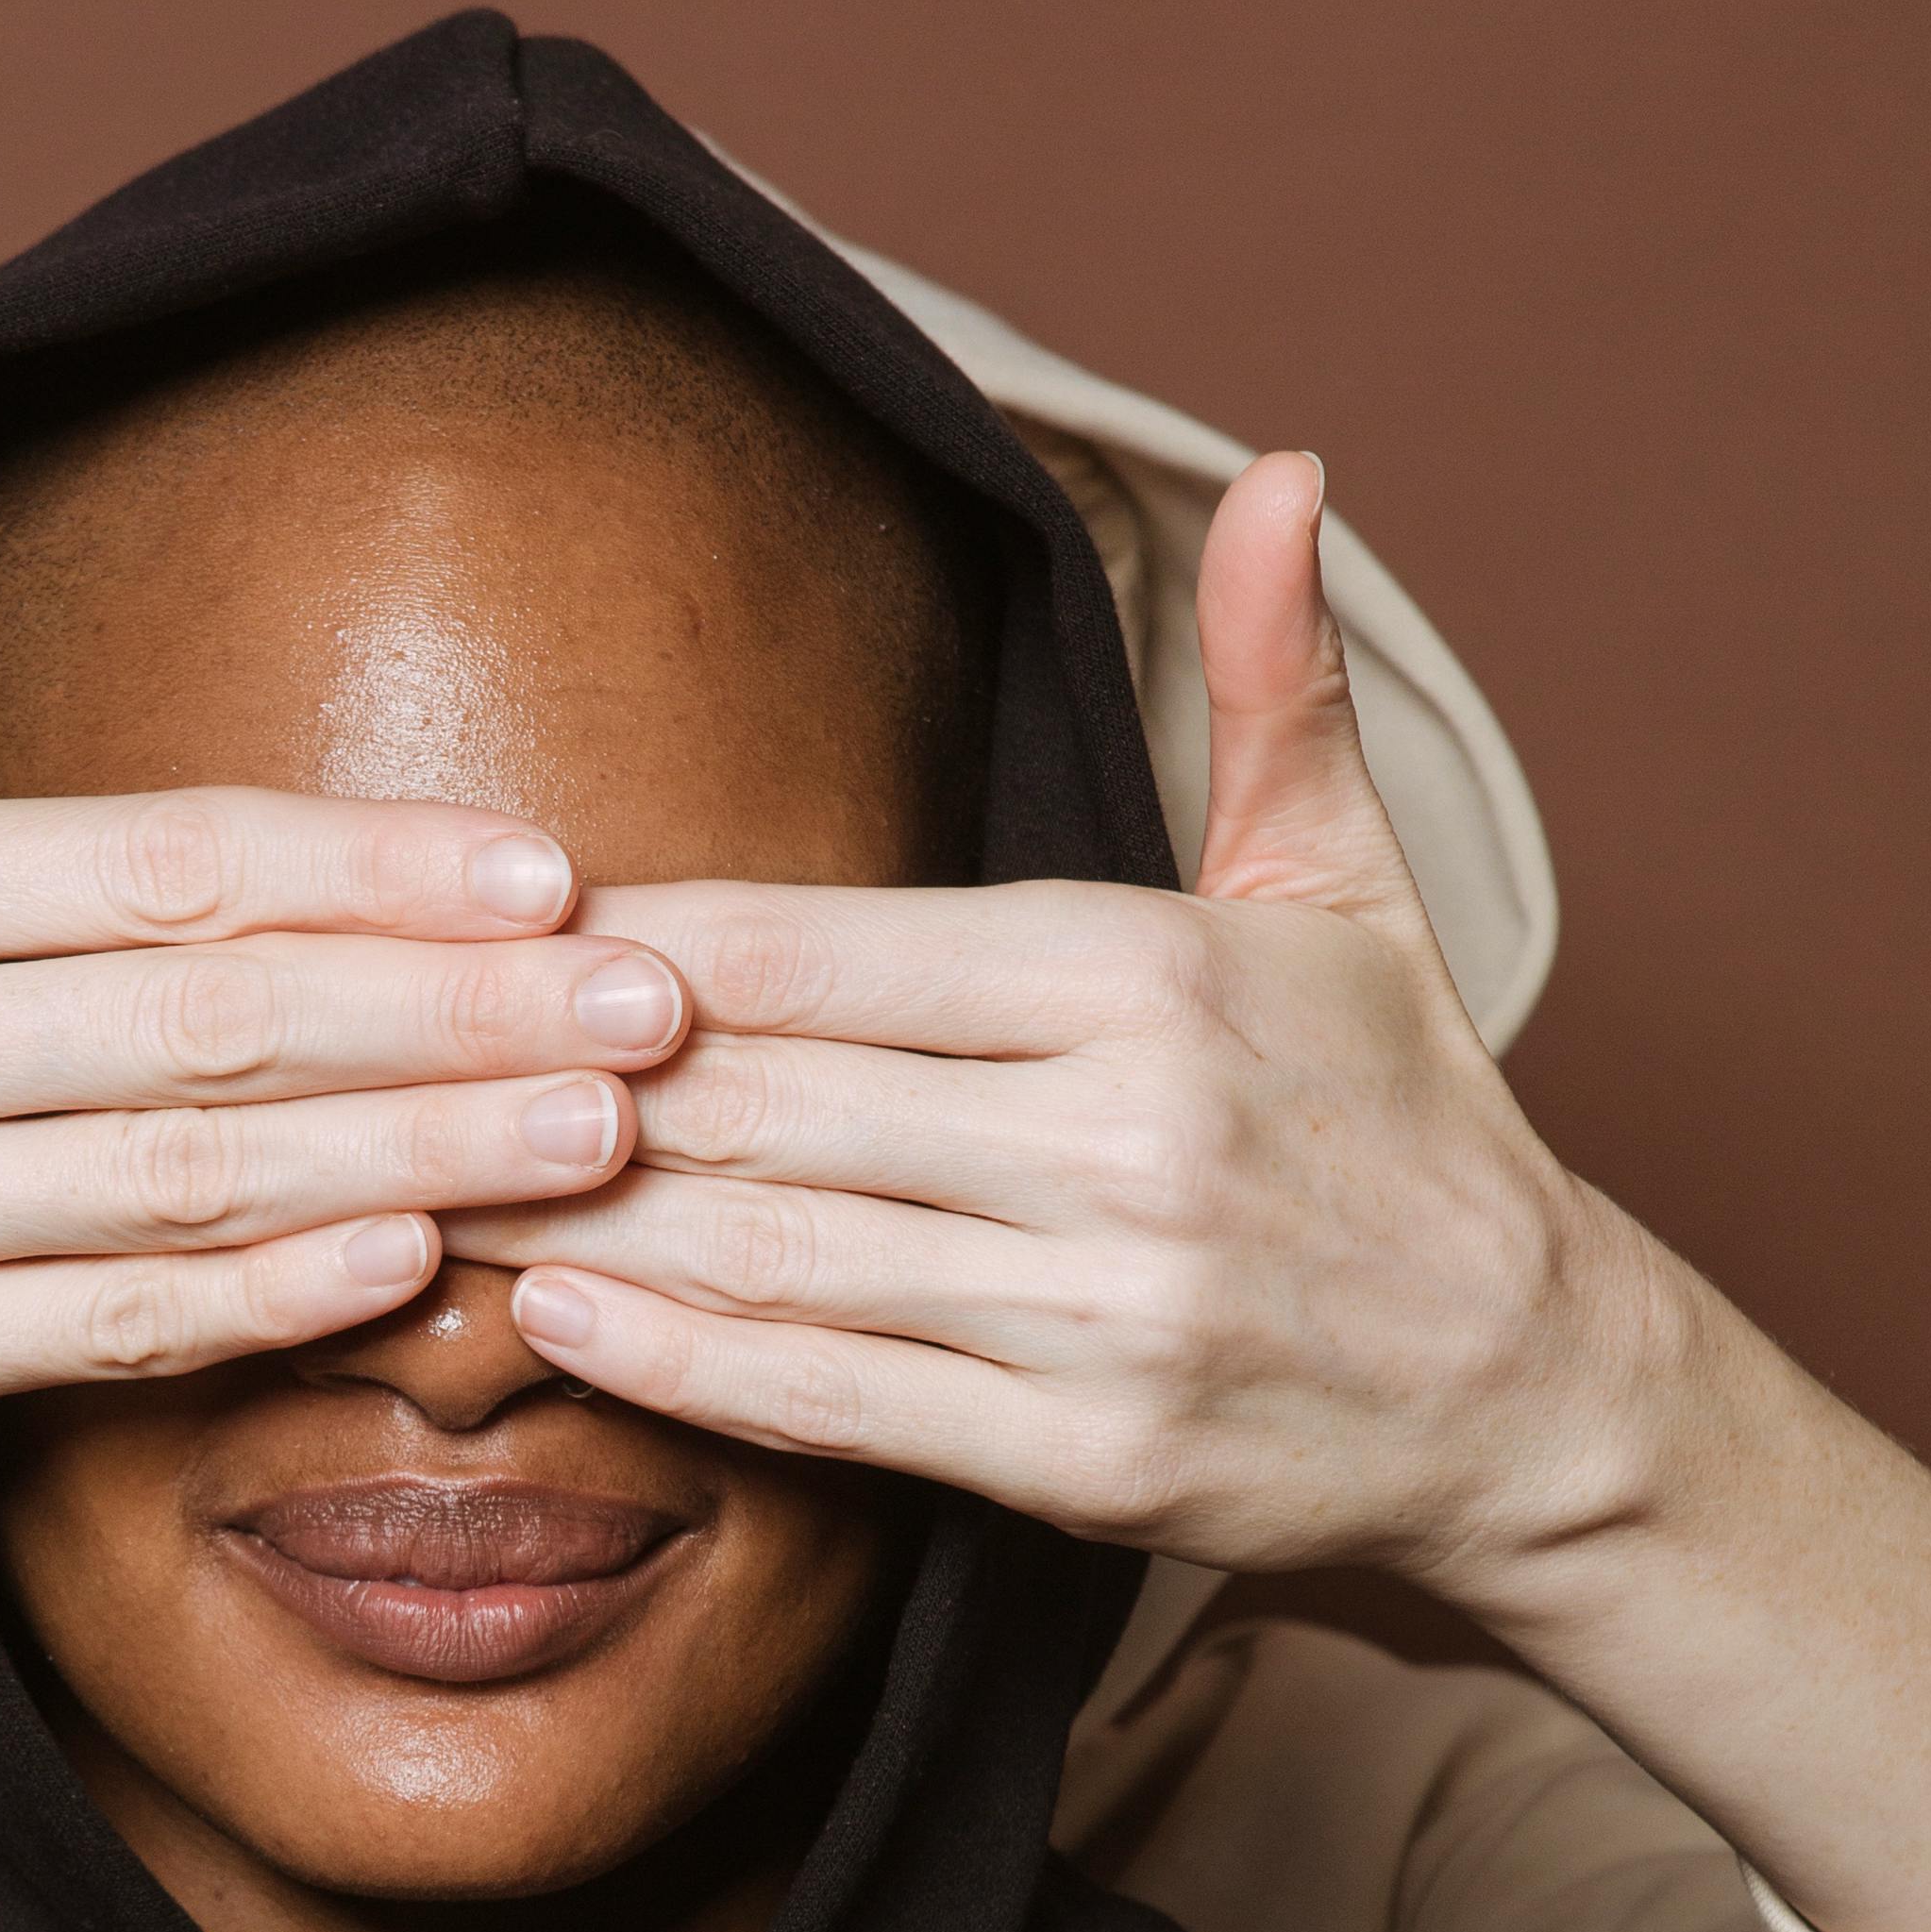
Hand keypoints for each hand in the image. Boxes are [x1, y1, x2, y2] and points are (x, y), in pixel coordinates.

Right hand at [0, 340, 689, 1528]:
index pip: (139, 861)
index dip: (355, 860)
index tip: (541, 861)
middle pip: (202, 1016)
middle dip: (450, 1004)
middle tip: (658, 991)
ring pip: (183, 1177)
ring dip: (413, 1152)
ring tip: (601, 1127)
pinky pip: (95, 1328)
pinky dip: (259, 1300)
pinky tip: (413, 1265)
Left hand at [449, 453, 1654, 1599]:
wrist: (1535, 1388)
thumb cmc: (1407, 1124)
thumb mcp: (1348, 893)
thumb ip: (1277, 689)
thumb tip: (1283, 472)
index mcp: (1149, 975)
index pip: (824, 947)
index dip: (637, 944)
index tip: (496, 932)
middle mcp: (1124, 1136)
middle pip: (769, 1095)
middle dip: (565, 1081)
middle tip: (396, 1059)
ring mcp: (1104, 1308)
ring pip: (776, 1249)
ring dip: (579, 1222)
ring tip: (419, 1185)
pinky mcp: (1089, 1460)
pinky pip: (838, 1402)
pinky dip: (680, 1364)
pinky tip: (556, 1317)